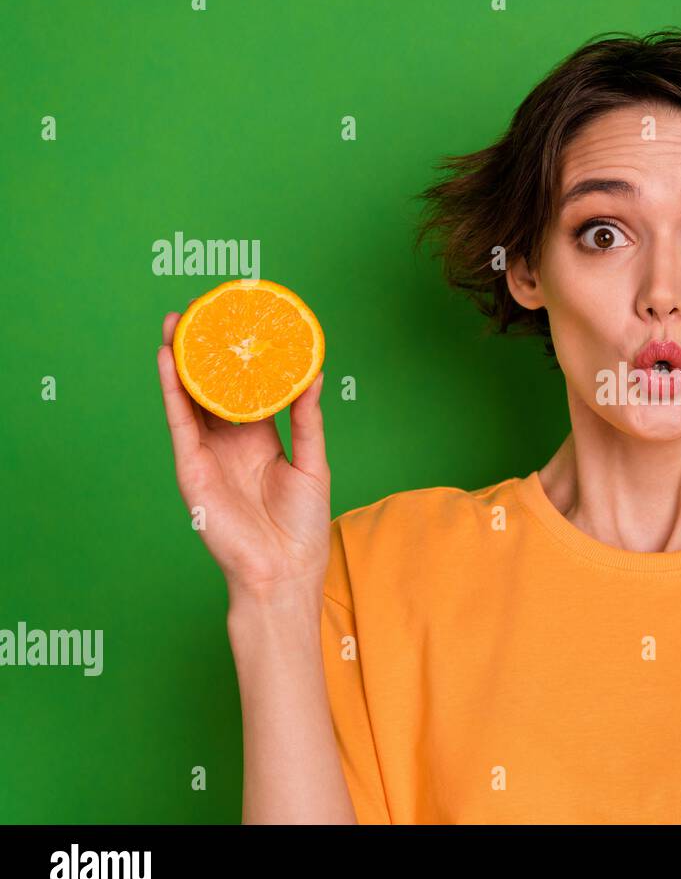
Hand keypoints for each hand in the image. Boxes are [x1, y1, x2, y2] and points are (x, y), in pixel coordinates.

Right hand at [157, 311, 330, 607]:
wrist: (283, 569)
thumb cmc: (302, 525)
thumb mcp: (312, 462)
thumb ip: (308, 419)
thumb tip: (314, 374)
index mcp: (260, 438)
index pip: (245, 389)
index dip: (241, 359)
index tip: (241, 324)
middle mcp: (230, 442)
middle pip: (211, 386)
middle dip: (205, 351)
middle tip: (202, 309)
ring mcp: (207, 453)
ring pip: (189, 397)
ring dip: (181, 360)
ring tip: (178, 321)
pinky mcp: (191, 467)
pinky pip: (179, 421)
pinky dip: (172, 390)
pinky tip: (168, 360)